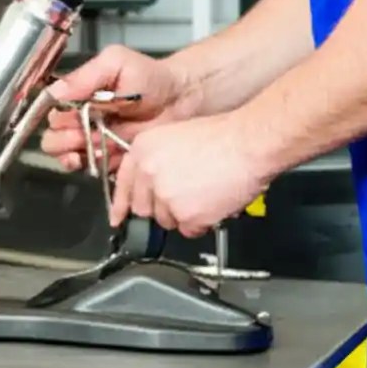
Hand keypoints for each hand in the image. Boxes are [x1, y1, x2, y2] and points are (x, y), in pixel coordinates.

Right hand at [41, 45, 198, 172]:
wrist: (182, 97)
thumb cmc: (151, 76)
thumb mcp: (115, 62)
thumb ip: (85, 75)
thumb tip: (56, 91)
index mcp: (78, 100)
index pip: (51, 116)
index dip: (55, 121)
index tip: (67, 119)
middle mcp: (83, 123)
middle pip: (54, 141)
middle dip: (62, 140)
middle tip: (80, 134)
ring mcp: (97, 144)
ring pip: (70, 159)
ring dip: (75, 155)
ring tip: (92, 146)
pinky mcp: (113, 160)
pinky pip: (95, 171)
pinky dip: (95, 167)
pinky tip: (103, 158)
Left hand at [111, 114, 273, 237]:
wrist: (249, 144)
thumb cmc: (224, 137)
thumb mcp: (176, 137)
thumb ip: (157, 160)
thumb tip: (154, 183)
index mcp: (143, 149)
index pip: (123, 184)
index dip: (120, 204)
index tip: (117, 218)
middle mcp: (149, 173)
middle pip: (143, 209)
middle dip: (161, 208)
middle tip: (183, 197)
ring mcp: (165, 196)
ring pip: (167, 221)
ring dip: (184, 215)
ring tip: (204, 193)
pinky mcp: (185, 215)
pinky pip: (189, 229)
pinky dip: (202, 223)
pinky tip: (212, 203)